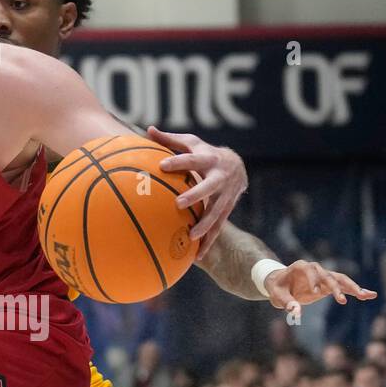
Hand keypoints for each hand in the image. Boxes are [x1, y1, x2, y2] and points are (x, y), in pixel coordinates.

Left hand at [148, 127, 247, 259]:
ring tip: (191, 237)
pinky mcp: (227, 210)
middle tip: (178, 203)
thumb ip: (170, 140)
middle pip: (208, 187)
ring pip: (217, 212)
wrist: (238, 166)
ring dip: (206, 225)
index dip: (178, 162)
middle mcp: (220, 177)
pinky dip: (209, 242)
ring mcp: (226, 196)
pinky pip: (219, 228)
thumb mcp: (191, 144)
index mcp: (209, 159)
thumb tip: (147, 130)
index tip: (161, 164)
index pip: (191, 159)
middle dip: (195, 195)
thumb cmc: (205, 154)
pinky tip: (197, 256)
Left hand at [264, 260, 376, 321]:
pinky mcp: (329, 285)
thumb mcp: (277, 295)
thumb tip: (296, 312)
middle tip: (341, 300)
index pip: (311, 270)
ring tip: (367, 296)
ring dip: (353, 288)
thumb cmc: (278, 288)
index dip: (314, 280)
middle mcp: (316, 269)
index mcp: (301, 266)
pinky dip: (356, 291)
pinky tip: (370, 295)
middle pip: (329, 276)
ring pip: (341, 280)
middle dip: (337, 287)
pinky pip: (345, 287)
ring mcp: (324, 276)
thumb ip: (286, 303)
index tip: (316, 292)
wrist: (281, 284)